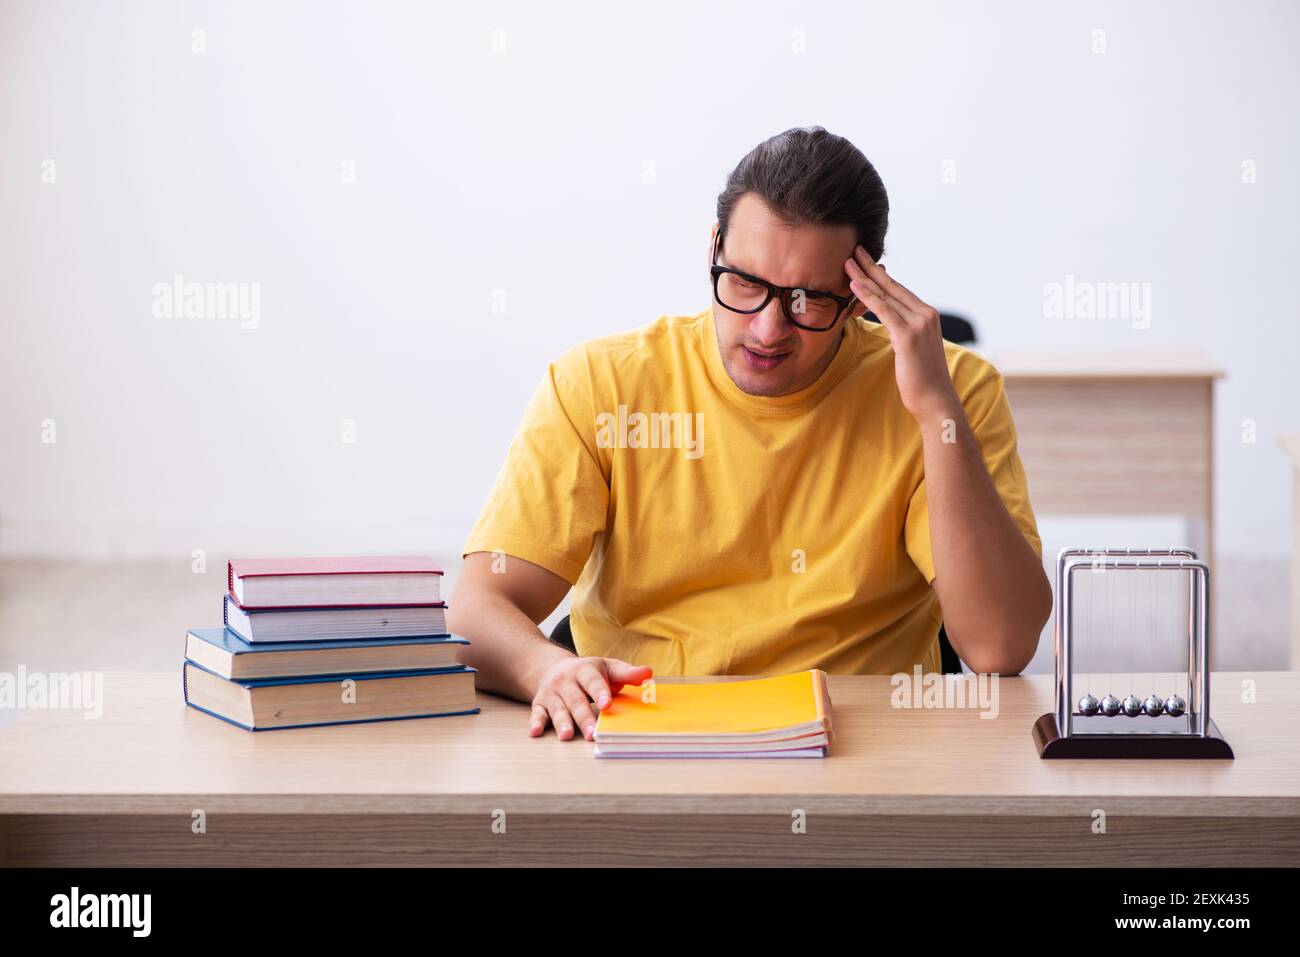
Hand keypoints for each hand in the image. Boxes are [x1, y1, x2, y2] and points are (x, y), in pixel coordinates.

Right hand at [528, 656, 652, 740]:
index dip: (600, 692)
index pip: (593, 681)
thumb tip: (648, 674)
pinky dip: (536, 723)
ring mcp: (552, 693)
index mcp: (585, 670)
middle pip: (576, 700)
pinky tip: (535, 732)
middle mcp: (566, 681)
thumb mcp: (608, 667)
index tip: (608, 704)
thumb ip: (627, 673)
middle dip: (584, 717)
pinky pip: (537, 713)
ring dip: (561, 723)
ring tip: (567, 736)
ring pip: (557, 709)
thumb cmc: (587, 672)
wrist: (551, 666)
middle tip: (592, 733)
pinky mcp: (540, 704)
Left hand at [845, 246, 960, 422]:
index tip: (866, 261)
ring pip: (886, 294)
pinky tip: (854, 285)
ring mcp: (918, 324)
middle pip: (892, 286)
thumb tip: (891, 326)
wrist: (936, 401)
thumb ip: (904, 333)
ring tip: (847, 262)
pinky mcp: (908, 336)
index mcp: (927, 316)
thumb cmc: (922, 381)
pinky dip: (867, 296)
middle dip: (871, 267)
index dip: (881, 274)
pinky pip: (883, 310)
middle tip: (854, 250)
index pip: (899, 290)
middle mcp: (925, 314)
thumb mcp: (912, 350)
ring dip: (864, 277)